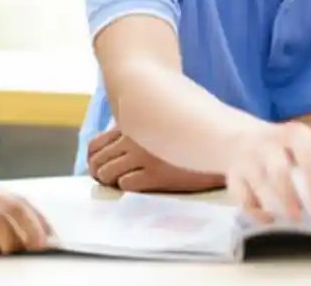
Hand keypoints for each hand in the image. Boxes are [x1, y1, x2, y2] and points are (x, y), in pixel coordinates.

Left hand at [86, 128, 224, 192]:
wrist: (218, 146)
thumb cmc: (187, 135)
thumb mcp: (158, 123)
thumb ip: (137, 128)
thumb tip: (112, 142)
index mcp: (134, 124)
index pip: (95, 144)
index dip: (92, 159)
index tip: (98, 166)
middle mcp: (136, 138)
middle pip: (97, 161)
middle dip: (99, 173)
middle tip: (107, 179)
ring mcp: (145, 156)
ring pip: (108, 174)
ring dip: (111, 181)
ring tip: (120, 183)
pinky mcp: (156, 174)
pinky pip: (126, 184)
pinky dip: (127, 186)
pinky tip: (138, 183)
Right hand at [224, 121, 310, 223]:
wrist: (239, 136)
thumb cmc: (283, 147)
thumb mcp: (302, 145)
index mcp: (294, 134)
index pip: (307, 157)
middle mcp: (268, 143)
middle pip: (279, 172)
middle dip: (290, 199)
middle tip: (301, 219)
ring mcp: (247, 158)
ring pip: (260, 186)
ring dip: (274, 207)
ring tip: (288, 221)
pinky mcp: (232, 174)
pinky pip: (241, 197)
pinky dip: (255, 212)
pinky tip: (268, 218)